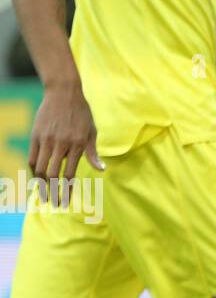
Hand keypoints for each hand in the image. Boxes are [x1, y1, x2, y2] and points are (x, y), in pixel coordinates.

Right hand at [28, 82, 101, 199]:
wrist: (64, 93)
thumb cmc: (82, 114)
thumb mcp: (92, 131)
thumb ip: (93, 153)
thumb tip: (101, 170)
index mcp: (77, 144)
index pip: (70, 174)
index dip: (67, 190)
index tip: (65, 202)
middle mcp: (61, 143)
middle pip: (53, 175)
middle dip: (53, 192)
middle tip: (53, 204)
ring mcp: (46, 140)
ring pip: (39, 168)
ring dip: (41, 185)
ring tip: (44, 195)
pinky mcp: (36, 136)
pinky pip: (31, 158)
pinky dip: (33, 170)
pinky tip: (37, 178)